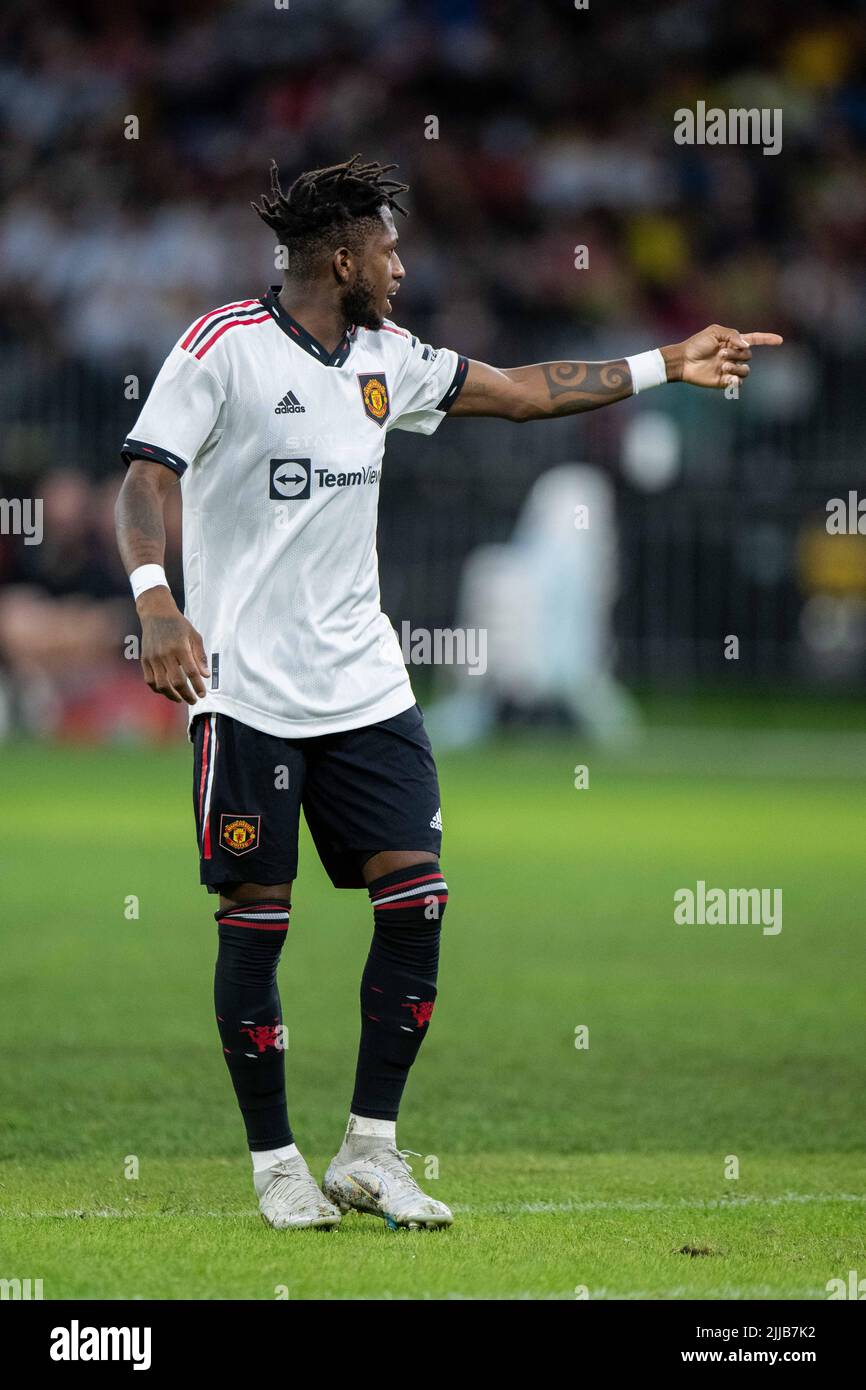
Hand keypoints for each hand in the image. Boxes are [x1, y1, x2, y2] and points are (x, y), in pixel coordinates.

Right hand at [136, 587, 209, 704]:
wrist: (156, 614)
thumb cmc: (178, 625)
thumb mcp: (194, 636)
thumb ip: (200, 656)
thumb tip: (205, 675)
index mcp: (180, 647)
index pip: (191, 672)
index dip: (197, 685)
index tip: (202, 694)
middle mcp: (165, 654)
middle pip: (176, 681)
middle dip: (186, 694)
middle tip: (193, 700)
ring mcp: (153, 658)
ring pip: (161, 684)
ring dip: (172, 695)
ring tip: (180, 699)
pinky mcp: (144, 660)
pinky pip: (150, 680)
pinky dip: (158, 689)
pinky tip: (167, 691)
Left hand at [661, 325, 782, 389]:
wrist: (683, 360)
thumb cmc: (696, 344)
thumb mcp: (715, 332)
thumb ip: (732, 335)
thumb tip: (746, 345)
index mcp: (733, 342)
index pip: (755, 340)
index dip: (767, 339)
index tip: (780, 340)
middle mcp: (733, 355)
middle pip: (749, 356)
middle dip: (737, 354)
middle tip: (720, 354)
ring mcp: (729, 369)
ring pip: (746, 370)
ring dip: (736, 367)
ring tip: (722, 366)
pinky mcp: (724, 381)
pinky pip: (738, 383)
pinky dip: (735, 380)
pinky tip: (726, 377)